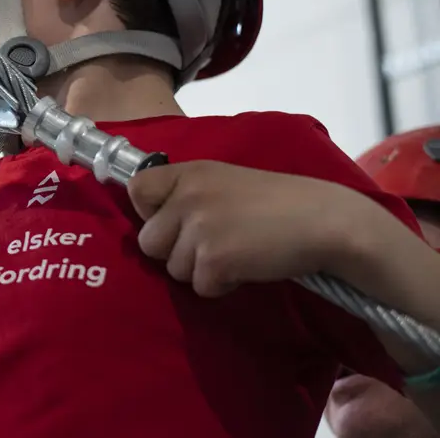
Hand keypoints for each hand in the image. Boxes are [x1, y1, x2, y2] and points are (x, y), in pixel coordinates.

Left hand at [126, 161, 362, 296]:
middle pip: (149, 241)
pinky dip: (222, 285)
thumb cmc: (276, 202)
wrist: (323, 221)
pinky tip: (247, 266)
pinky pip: (200, 286)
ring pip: (174, 268)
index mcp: (187, 172)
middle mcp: (187, 196)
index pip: (136, 191)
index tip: (175, 220)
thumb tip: (152, 220)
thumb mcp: (223, 181)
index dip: (151, 212)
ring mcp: (199, 228)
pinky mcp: (215, 259)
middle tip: (213, 245)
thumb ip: (187, 194)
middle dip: (176, 251)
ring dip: (202, 270)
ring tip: (237, 252)